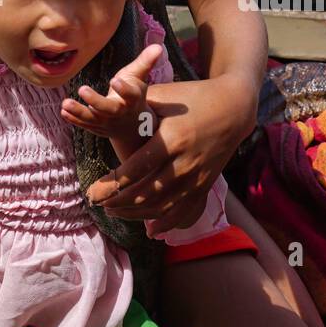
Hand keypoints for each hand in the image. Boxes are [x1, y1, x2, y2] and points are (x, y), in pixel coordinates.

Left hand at [60, 44, 162, 161]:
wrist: (134, 125)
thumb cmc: (134, 94)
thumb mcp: (139, 78)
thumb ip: (145, 62)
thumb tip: (158, 46)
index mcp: (133, 99)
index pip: (130, 95)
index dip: (124, 89)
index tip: (115, 79)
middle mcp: (121, 113)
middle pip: (110, 110)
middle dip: (96, 101)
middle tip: (82, 89)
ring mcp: (108, 123)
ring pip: (93, 119)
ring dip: (79, 112)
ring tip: (65, 103)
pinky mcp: (97, 128)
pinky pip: (85, 124)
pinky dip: (74, 118)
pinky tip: (62, 111)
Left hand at [85, 73, 256, 234]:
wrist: (233, 108)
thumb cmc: (191, 97)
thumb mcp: (163, 96)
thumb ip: (135, 107)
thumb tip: (106, 108)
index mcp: (172, 139)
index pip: (137, 169)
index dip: (113, 184)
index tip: (92, 192)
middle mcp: (185, 163)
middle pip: (146, 193)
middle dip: (118, 202)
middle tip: (97, 203)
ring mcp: (197, 178)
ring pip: (162, 207)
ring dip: (135, 214)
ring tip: (113, 211)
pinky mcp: (205, 186)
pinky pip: (183, 212)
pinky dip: (166, 223)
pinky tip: (149, 230)